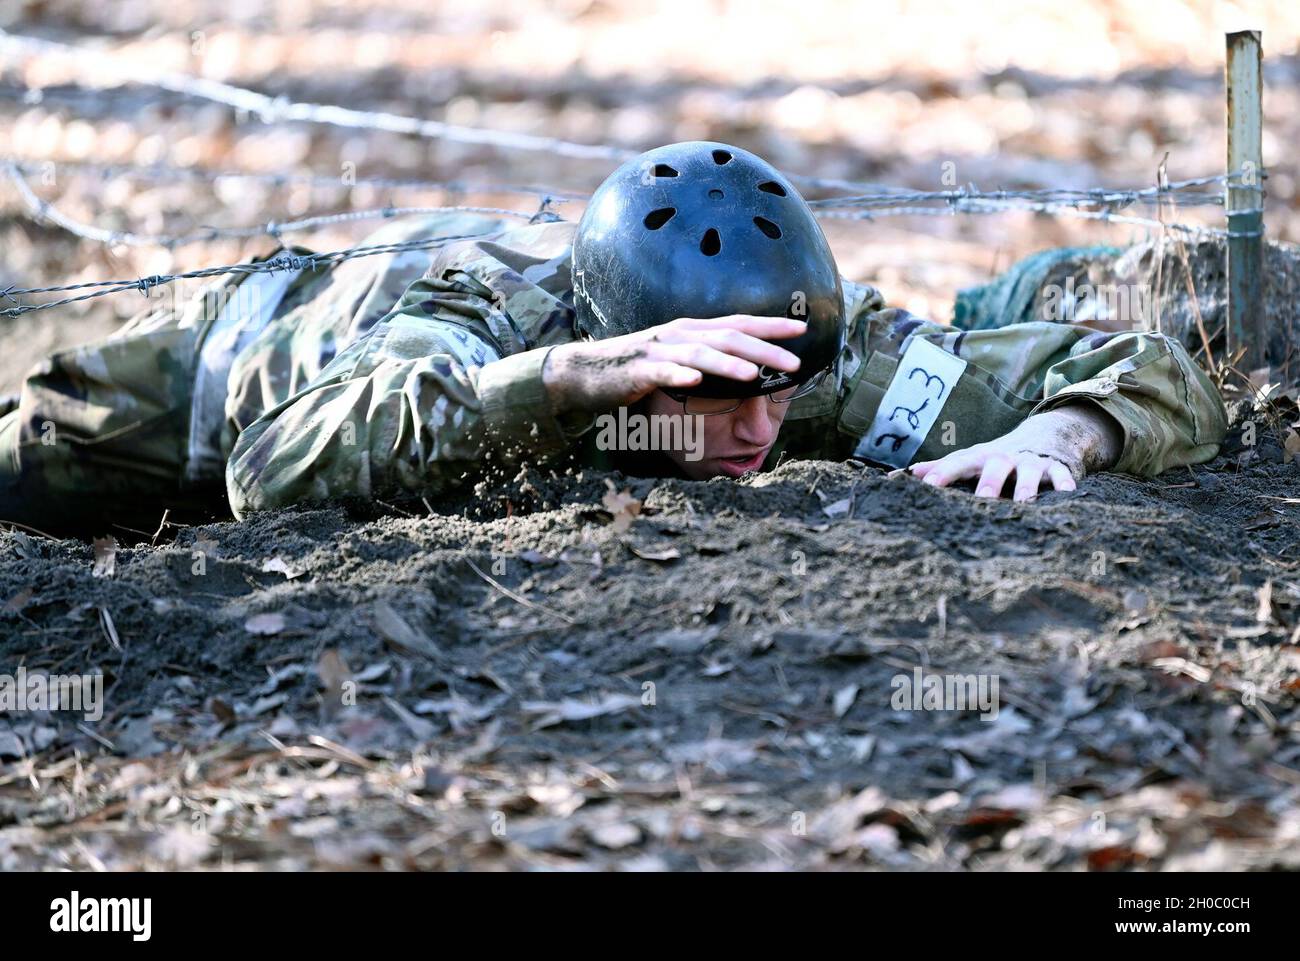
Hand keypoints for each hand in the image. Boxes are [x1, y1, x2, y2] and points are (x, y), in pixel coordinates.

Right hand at [542, 315, 805, 412]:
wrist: (584, 372)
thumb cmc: (635, 368)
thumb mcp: (677, 360)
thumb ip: (706, 361)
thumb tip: (745, 369)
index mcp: (691, 331)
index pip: (738, 323)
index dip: (770, 325)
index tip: (802, 329)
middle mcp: (678, 334)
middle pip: (727, 337)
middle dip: (763, 348)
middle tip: (793, 362)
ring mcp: (657, 351)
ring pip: (699, 354)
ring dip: (728, 363)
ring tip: (753, 374)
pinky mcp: (637, 371)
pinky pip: (661, 372)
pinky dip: (679, 375)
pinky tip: (695, 382)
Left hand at [909, 406, 1121, 501]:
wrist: (1043, 435)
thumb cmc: (996, 456)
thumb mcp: (969, 458)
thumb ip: (938, 469)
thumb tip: (898, 476)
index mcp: (980, 457)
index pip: (957, 464)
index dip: (941, 474)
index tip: (925, 485)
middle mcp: (1005, 458)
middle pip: (994, 468)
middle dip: (989, 484)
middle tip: (983, 500)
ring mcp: (1031, 463)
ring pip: (1028, 475)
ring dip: (1026, 489)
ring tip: (1024, 505)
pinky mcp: (1057, 468)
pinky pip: (1062, 477)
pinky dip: (1065, 485)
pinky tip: (1067, 496)